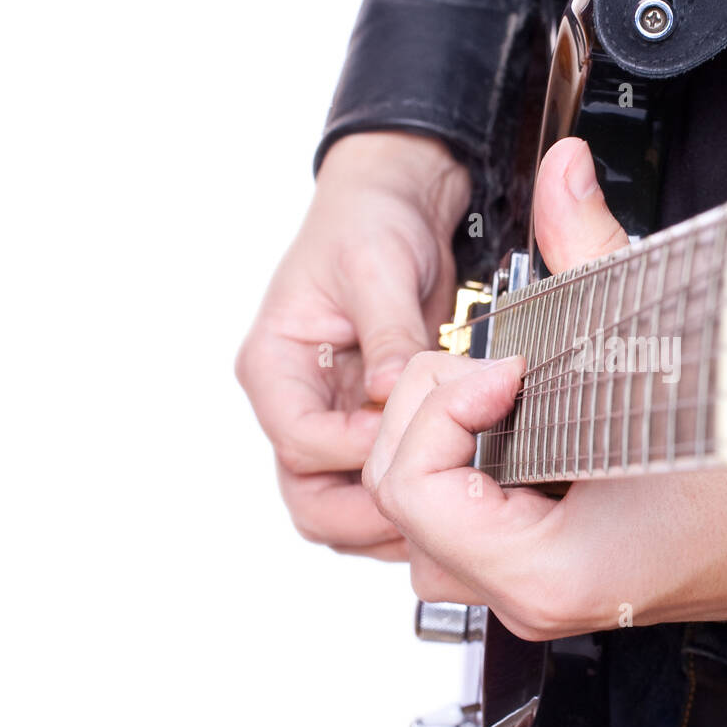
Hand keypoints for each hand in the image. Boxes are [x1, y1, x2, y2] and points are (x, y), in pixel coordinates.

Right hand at [237, 132, 469, 559]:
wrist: (397, 205)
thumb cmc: (371, 222)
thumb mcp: (378, 267)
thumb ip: (387, 332)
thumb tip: (391, 390)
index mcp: (274, 365)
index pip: (299, 439)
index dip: (354, 451)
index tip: (411, 443)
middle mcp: (295, 402)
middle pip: (307, 494)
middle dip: (363, 512)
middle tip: (429, 512)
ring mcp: (331, 421)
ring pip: (337, 505)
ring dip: (385, 522)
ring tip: (445, 517)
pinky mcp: (367, 428)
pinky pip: (374, 487)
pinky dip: (405, 504)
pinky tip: (451, 498)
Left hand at [363, 137, 726, 639]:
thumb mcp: (665, 353)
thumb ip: (591, 255)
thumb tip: (564, 174)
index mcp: (544, 570)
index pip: (410, 486)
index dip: (441, 405)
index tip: (503, 369)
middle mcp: (528, 596)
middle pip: (403, 501)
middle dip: (433, 415)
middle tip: (498, 374)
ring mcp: (534, 593)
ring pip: (426, 521)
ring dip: (446, 444)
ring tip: (503, 398)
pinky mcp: (546, 576)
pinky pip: (464, 528)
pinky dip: (470, 468)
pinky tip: (519, 427)